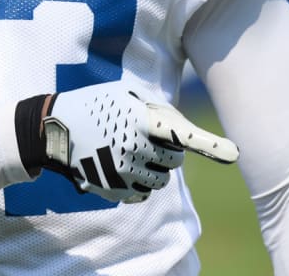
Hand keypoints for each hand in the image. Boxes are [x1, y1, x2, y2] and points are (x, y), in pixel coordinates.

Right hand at [41, 83, 237, 203]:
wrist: (54, 129)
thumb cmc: (96, 104)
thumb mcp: (125, 94)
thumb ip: (158, 110)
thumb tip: (185, 133)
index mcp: (139, 120)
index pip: (180, 134)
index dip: (209, 144)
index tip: (234, 154)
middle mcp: (133, 147)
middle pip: (175, 160)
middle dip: (168, 152)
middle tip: (146, 139)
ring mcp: (122, 171)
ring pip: (161, 181)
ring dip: (154, 169)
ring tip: (131, 152)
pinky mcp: (114, 190)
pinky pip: (143, 194)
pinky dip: (138, 183)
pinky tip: (120, 167)